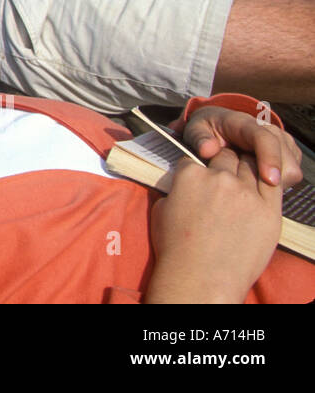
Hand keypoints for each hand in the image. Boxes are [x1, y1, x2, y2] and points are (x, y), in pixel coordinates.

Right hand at [148, 147, 282, 302]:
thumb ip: (176, 191)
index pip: (195, 158)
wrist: (200, 278)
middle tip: (222, 181)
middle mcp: (219, 178)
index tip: (200, 178)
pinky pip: (273, 186)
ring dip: (244, 172)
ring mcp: (246, 194)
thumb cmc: (177, 250)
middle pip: (226, 157)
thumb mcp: (162, 211)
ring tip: (240, 187)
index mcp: (190, 175)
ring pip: (250, 166)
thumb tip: (183, 189)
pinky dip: (267, 182)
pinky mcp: (268, 211)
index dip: (197, 168)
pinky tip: (261, 189)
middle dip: (222, 164)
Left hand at [179, 106, 301, 187]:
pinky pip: (291, 175)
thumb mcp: (196, 131)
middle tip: (252, 187)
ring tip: (251, 182)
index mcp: (244, 123)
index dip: (270, 158)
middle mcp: (268, 129)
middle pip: (285, 157)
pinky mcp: (288, 154)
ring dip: (276, 181)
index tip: (270, 180)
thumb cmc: (206, 131)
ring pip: (291, 168)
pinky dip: (279, 183)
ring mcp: (281, 142)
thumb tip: (208, 150)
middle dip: (273, 174)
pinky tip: (259, 182)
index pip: (265, 138)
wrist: (217, 127)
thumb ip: (200, 139)